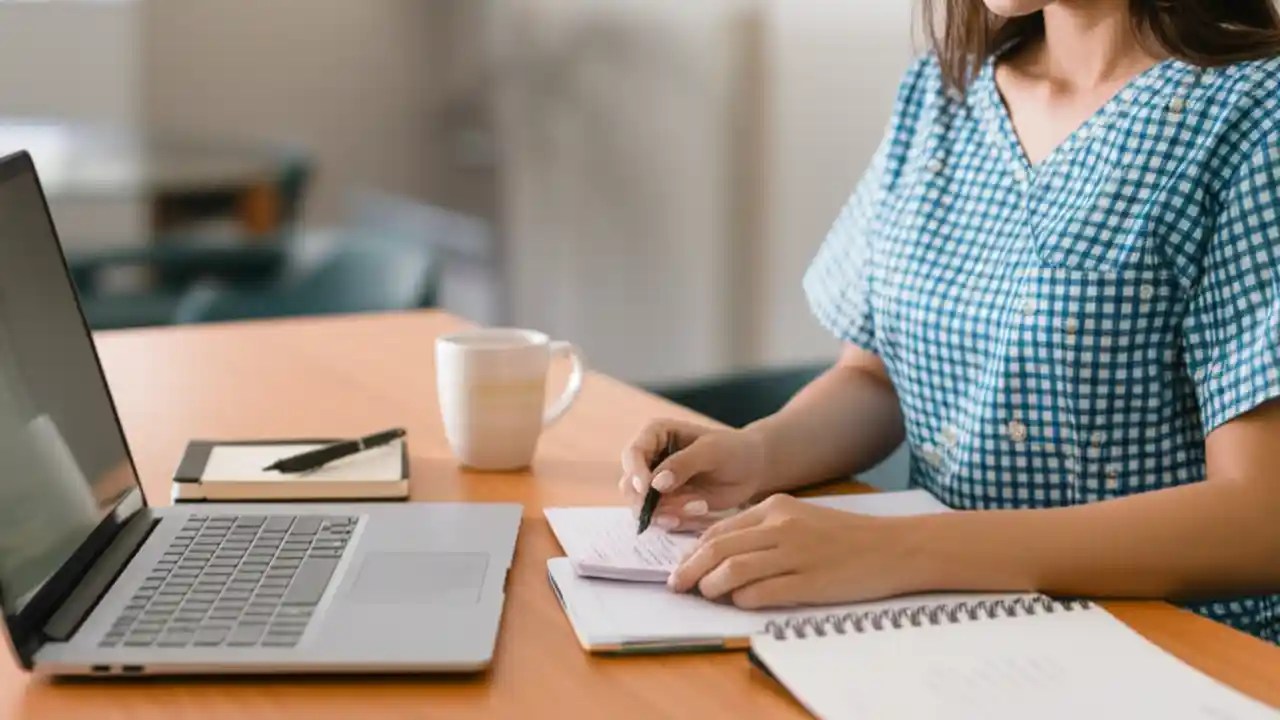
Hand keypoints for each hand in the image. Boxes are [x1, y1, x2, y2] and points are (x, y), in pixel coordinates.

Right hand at [619, 419, 768, 531]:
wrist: (752, 470)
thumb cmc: (733, 450)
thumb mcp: (712, 451)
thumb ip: (683, 464)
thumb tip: (655, 483)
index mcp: (655, 434)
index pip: (632, 454)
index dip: (636, 473)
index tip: (647, 490)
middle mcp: (649, 459)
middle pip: (630, 485)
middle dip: (651, 501)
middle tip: (677, 509)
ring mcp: (655, 485)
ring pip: (642, 506)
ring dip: (667, 513)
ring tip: (700, 506)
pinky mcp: (666, 504)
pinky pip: (660, 519)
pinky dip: (676, 520)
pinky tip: (699, 511)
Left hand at [668, 494, 918, 608]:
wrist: (894, 547)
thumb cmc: (846, 536)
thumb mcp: (802, 518)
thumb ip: (764, 530)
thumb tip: (722, 554)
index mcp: (777, 508)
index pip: (719, 529)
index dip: (693, 550)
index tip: (682, 565)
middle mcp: (781, 527)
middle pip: (717, 549)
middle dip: (689, 569)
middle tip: (676, 585)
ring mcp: (795, 555)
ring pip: (733, 570)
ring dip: (711, 586)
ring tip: (704, 595)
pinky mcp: (808, 583)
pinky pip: (762, 593)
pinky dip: (742, 600)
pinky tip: (738, 603)